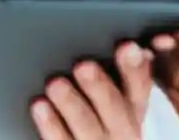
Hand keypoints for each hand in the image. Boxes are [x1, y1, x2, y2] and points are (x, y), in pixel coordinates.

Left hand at [30, 41, 154, 138]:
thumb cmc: (104, 119)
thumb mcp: (122, 100)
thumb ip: (127, 74)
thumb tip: (134, 47)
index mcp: (133, 108)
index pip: (139, 85)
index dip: (134, 67)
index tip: (127, 47)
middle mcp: (121, 130)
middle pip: (114, 108)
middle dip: (99, 87)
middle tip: (84, 67)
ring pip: (86, 126)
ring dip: (71, 105)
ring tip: (55, 84)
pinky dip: (51, 125)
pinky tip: (40, 107)